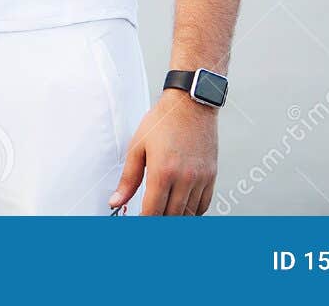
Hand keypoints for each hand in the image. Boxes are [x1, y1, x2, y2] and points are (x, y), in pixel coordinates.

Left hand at [109, 90, 218, 214]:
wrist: (190, 105)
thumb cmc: (163, 121)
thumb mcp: (137, 147)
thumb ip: (128, 179)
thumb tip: (116, 201)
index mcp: (162, 171)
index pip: (153, 212)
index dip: (144, 222)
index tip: (137, 223)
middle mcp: (184, 178)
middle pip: (171, 216)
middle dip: (158, 222)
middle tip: (149, 219)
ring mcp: (200, 178)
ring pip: (188, 214)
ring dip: (175, 218)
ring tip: (163, 215)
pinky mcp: (211, 176)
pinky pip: (203, 205)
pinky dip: (192, 213)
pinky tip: (181, 209)